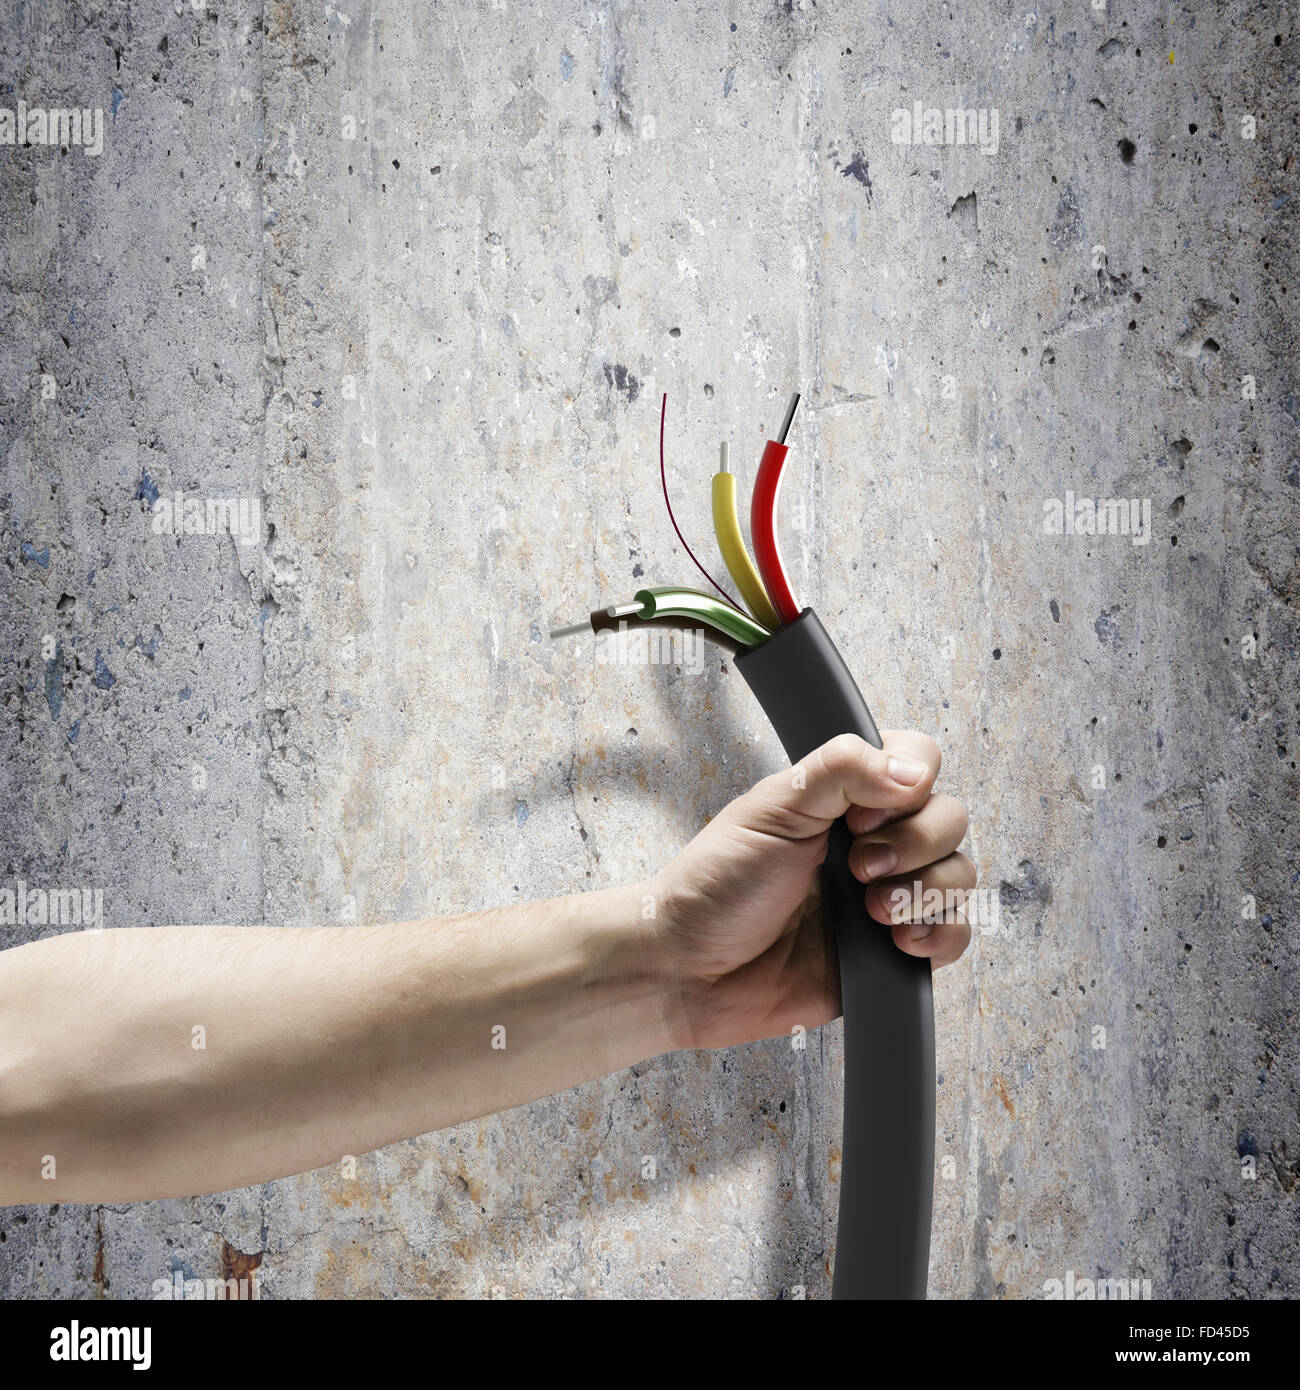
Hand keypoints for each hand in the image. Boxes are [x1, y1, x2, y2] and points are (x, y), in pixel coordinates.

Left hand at [652, 732, 973, 1049]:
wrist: (689, 971)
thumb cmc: (714, 886)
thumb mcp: (772, 807)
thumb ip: (841, 769)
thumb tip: (911, 770)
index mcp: (843, 799)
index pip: (917, 762)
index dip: (910, 781)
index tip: (862, 812)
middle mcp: (872, 843)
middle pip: (950, 818)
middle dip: (916, 842)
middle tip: (859, 867)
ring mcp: (885, 898)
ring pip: (959, 876)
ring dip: (926, 891)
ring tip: (872, 911)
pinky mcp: (890, 955)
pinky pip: (951, 936)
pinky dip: (939, 935)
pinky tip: (897, 941)